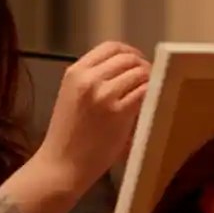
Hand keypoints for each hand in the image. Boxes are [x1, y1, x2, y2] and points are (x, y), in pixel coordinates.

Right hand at [34, 41, 150, 193]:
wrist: (62, 165)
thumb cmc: (68, 136)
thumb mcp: (72, 97)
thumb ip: (94, 80)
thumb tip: (128, 70)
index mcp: (75, 72)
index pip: (110, 46)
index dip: (130, 52)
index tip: (138, 62)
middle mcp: (89, 79)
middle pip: (128, 58)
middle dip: (143, 66)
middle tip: (149, 80)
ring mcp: (105, 95)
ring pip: (140, 73)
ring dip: (150, 82)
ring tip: (150, 94)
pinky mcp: (119, 113)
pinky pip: (145, 93)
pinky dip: (151, 96)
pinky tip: (149, 105)